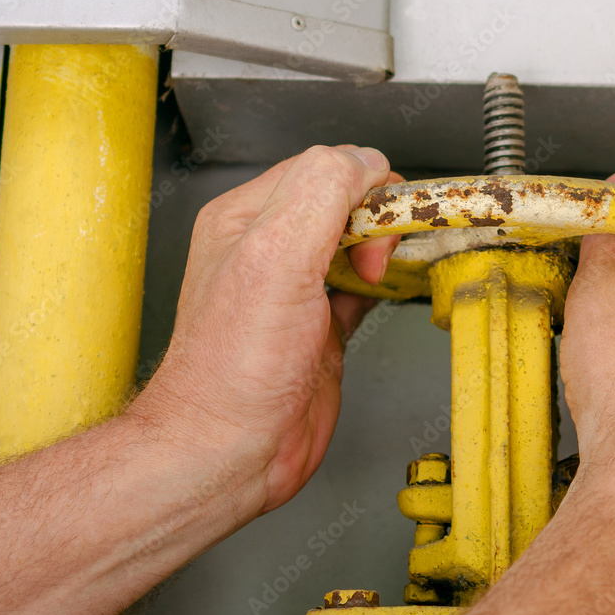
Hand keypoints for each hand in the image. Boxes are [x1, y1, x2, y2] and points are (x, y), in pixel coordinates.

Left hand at [132, 145, 401, 519]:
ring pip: (357, 244)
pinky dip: (381, 286)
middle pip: (345, 203)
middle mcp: (269, 249)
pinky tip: (382, 293)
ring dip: (381, 251)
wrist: (232, 451)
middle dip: (375, 222)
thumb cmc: (235, 369)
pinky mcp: (320, 330)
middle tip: (375, 259)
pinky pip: (361, 289)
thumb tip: (365, 163)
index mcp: (246, 218)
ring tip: (378, 276)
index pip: (322, 168)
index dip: (362, 188)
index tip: (378, 226)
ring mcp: (297, 291)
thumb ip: (320, 194)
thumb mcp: (275, 256)